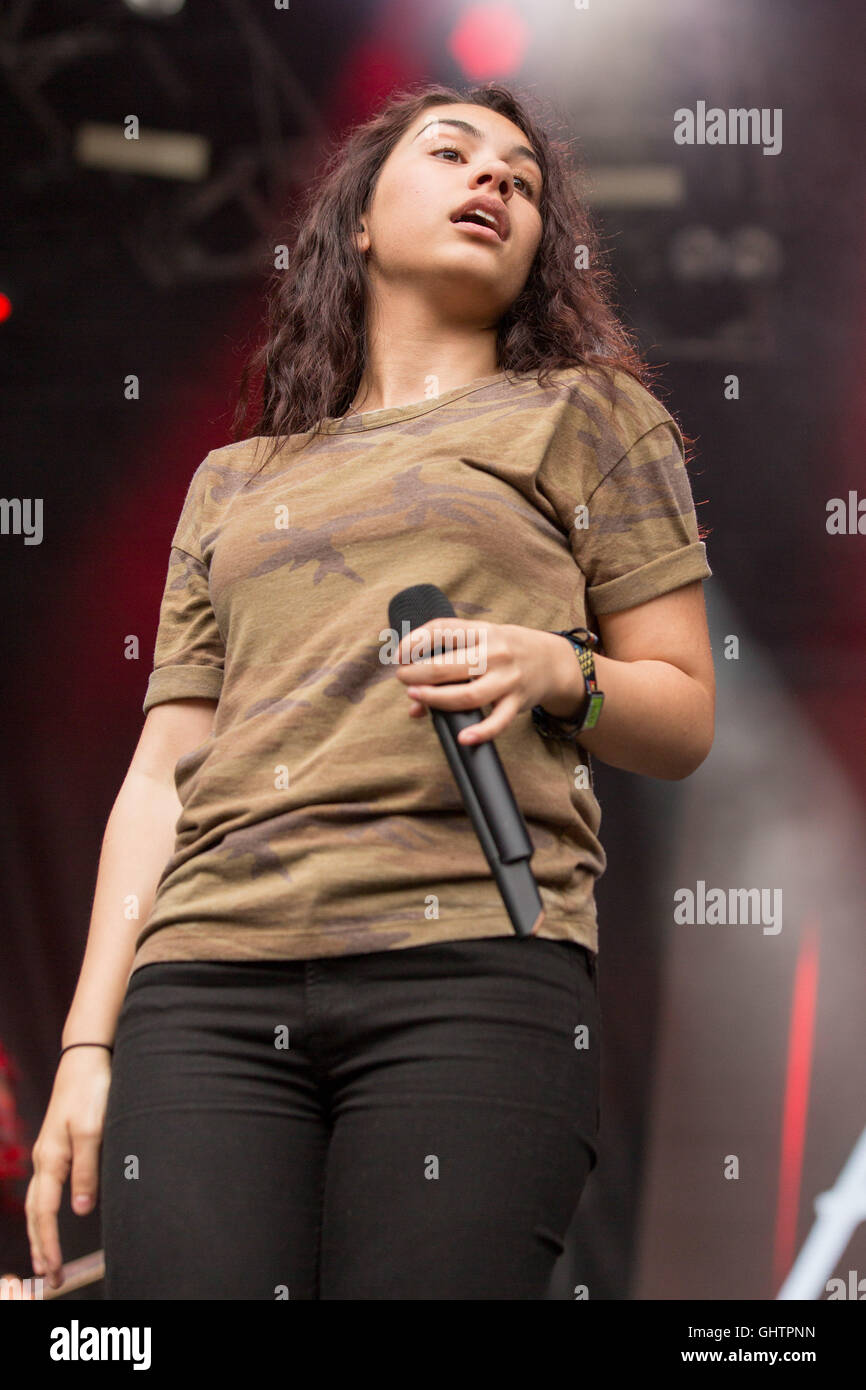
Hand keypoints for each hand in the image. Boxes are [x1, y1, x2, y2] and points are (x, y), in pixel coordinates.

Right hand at [25, 1048, 111, 1289]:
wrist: (87, 1058)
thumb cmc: (92, 1091)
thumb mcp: (95, 1130)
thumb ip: (87, 1170)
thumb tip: (78, 1210)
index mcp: (51, 1159)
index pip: (46, 1213)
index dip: (48, 1243)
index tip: (51, 1270)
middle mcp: (46, 1158)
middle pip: (38, 1211)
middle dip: (40, 1245)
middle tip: (47, 1277)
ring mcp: (50, 1151)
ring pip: (41, 1199)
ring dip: (42, 1230)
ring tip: (45, 1256)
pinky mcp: (60, 1143)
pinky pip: (48, 1185)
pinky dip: (48, 1208)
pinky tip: (57, 1213)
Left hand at [394, 618, 568, 744]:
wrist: (552, 662)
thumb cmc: (506, 650)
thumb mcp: (482, 643)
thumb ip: (449, 663)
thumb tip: (413, 703)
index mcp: (482, 631)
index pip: (443, 630)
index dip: (415, 641)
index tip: (399, 654)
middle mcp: (495, 653)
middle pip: (447, 666)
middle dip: (417, 674)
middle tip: (403, 679)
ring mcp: (507, 679)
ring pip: (466, 695)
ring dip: (435, 699)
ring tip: (416, 697)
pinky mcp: (516, 701)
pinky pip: (497, 721)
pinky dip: (479, 732)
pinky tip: (462, 737)